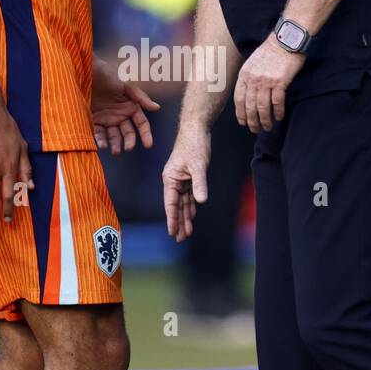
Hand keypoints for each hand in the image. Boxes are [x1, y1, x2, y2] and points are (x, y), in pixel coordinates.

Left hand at [91, 58, 159, 153]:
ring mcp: (107, 119)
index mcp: (131, 107)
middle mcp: (120, 115)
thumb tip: (157, 108)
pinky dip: (100, 140)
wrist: (87, 72)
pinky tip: (102, 145)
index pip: (141, 124)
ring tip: (115, 151)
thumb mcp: (127, 85)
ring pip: (114, 136)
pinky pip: (98, 133)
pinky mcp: (94, 120)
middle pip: (128, 132)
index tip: (148, 145)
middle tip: (128, 148)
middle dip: (129, 141)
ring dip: (115, 144)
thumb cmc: (108, 75)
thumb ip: (141, 98)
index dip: (146, 134)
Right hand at [162, 124, 210, 242]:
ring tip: (186, 233)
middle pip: (175, 206)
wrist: (196, 129)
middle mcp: (173, 181)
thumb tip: (200, 201)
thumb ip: (199, 184)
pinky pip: (188, 195)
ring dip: (184, 216)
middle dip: (178, 222)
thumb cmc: (194, 145)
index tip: (172, 232)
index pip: (170, 203)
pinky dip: (190, 205)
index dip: (172, 219)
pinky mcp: (188, 177)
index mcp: (170, 179)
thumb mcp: (199, 165)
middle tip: (180, 239)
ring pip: (182, 202)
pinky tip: (192, 215)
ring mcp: (181, 179)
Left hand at [234, 38, 303, 131]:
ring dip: (265, 120)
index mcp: (244, 74)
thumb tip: (248, 95)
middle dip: (252, 121)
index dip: (240, 113)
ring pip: (262, 107)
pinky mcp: (280, 81)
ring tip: (267, 127)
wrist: (287, 40)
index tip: (243, 122)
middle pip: (250, 106)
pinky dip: (277, 112)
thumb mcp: (253, 62)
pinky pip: (277, 102)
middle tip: (255, 129)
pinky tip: (279, 117)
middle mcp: (253, 78)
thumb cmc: (271, 51)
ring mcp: (266, 80)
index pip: (239, 99)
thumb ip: (249, 77)